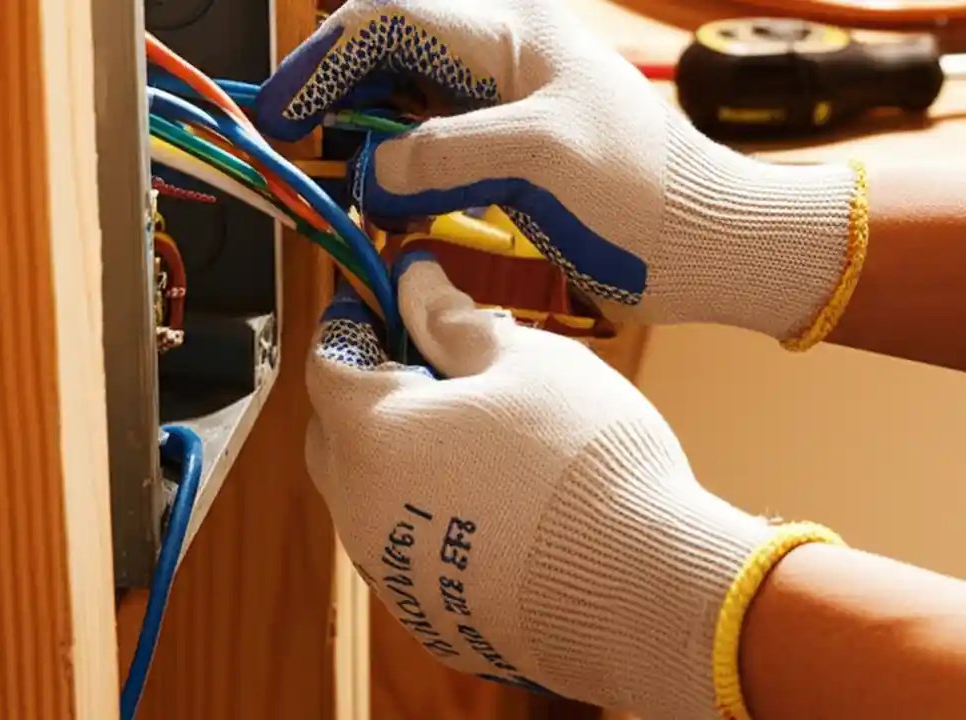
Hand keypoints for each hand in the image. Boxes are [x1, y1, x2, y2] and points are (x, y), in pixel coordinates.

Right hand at [259, 0, 862, 344]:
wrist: (709, 245)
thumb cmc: (649, 194)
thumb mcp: (539, 159)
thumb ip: (444, 154)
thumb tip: (373, 172)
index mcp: (514, 37)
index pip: (391, 21)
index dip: (326, 61)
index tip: (284, 112)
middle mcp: (506, 64)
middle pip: (390, 58)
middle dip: (337, 95)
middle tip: (296, 144)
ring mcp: (509, 112)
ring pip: (408, 108)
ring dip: (366, 140)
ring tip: (338, 180)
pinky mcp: (514, 162)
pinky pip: (436, 154)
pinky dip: (403, 176)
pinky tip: (390, 205)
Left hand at [305, 252, 840, 717]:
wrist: (637, 588)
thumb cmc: (582, 460)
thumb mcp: (526, 362)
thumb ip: (456, 321)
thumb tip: (418, 286)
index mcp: (372, 435)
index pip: (328, 362)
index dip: (353, 324)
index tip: (390, 304)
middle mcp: (361, 511)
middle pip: (338, 434)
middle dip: (373, 393)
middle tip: (436, 365)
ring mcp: (394, 573)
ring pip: (373, 496)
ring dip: (405, 459)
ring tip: (480, 438)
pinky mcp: (433, 619)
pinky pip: (414, 549)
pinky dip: (436, 516)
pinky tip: (499, 505)